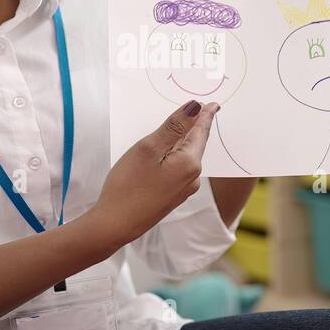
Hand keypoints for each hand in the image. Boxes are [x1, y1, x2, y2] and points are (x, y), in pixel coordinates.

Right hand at [94, 100, 218, 244]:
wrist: (115, 225)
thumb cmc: (129, 185)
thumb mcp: (150, 148)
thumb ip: (174, 126)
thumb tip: (196, 107)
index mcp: (190, 162)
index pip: (201, 131)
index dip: (205, 115)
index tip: (213, 104)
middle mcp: (192, 177)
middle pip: (196, 144)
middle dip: (197, 127)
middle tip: (203, 110)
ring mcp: (183, 189)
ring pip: (187, 157)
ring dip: (186, 141)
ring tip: (187, 126)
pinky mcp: (172, 196)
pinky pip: (179, 169)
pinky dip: (177, 155)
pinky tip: (170, 152)